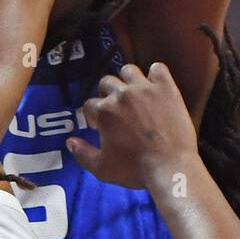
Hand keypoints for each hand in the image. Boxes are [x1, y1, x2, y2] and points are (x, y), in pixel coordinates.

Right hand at [66, 62, 198, 188]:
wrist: (170, 167)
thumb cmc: (134, 169)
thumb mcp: (102, 168)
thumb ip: (82, 153)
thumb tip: (70, 141)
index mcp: (104, 111)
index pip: (89, 104)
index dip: (92, 115)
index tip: (99, 126)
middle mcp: (121, 94)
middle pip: (106, 82)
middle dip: (106, 95)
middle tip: (116, 109)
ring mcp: (145, 88)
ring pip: (129, 70)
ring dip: (127, 80)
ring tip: (133, 94)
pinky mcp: (166, 88)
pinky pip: (158, 69)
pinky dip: (155, 75)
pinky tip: (156, 86)